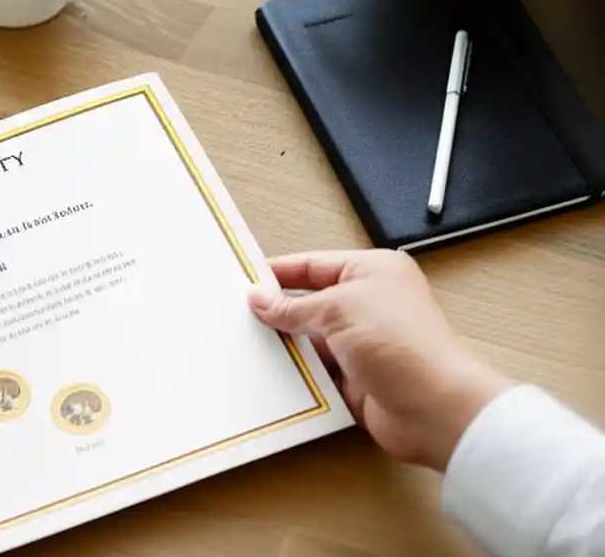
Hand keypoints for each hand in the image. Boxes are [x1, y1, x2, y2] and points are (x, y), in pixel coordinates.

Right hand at [247, 250, 512, 471]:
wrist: (433, 408)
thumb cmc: (403, 345)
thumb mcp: (337, 309)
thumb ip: (294, 306)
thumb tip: (260, 299)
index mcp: (373, 271)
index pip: (314, 265)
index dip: (279, 272)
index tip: (245, 280)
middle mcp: (370, 304)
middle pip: (311, 302)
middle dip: (279, 310)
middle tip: (240, 314)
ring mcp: (363, 342)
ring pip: (312, 338)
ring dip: (288, 343)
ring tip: (249, 343)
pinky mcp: (357, 378)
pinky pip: (317, 370)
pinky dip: (298, 372)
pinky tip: (273, 371)